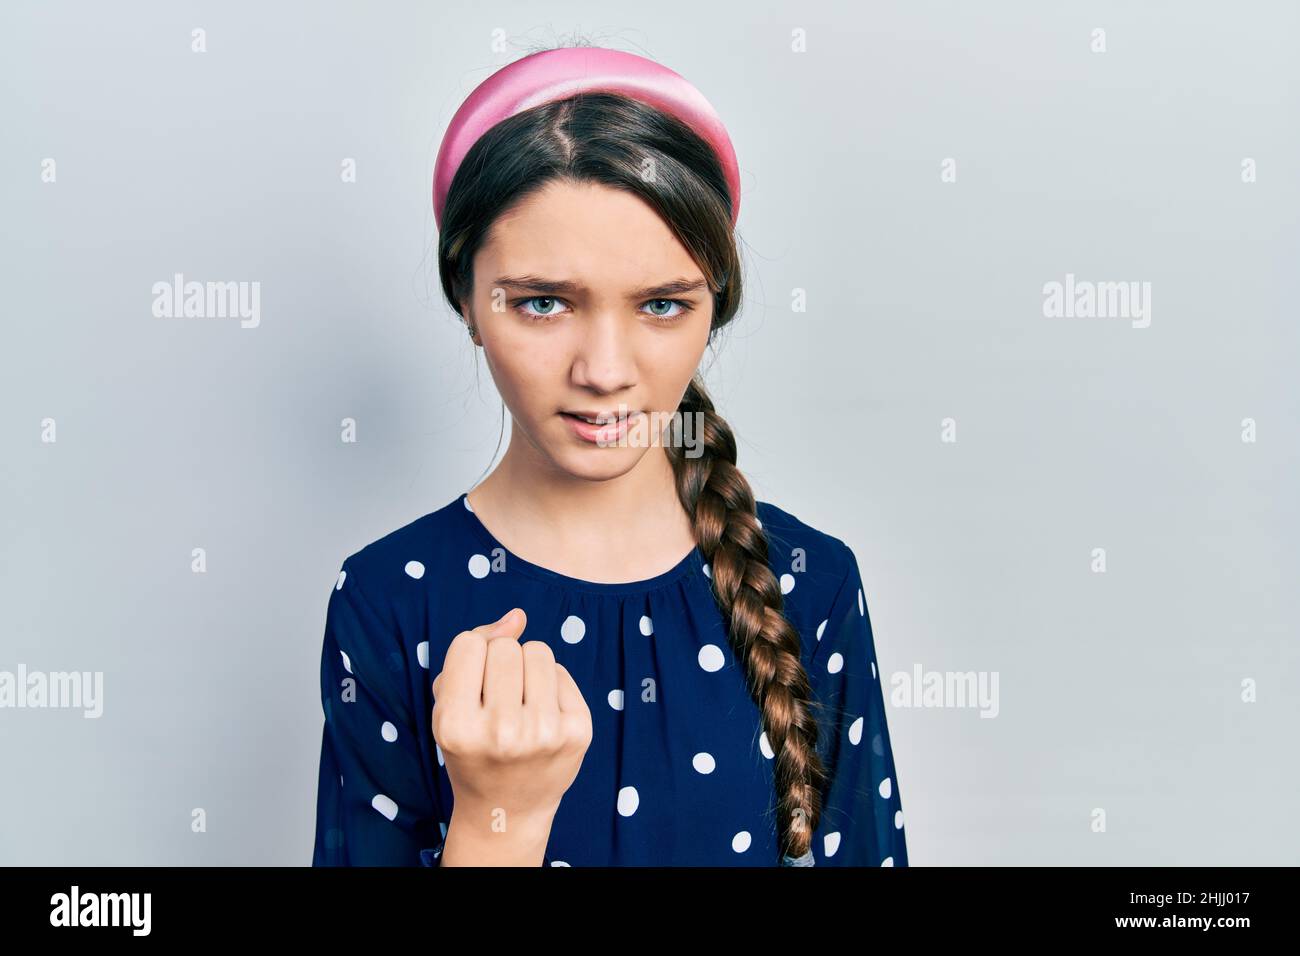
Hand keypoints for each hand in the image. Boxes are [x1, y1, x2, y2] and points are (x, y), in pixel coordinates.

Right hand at [431, 608, 592, 845]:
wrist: (506, 811)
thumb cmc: (473, 748)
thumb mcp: (449, 706)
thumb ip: (472, 651)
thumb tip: (517, 617)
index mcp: (456, 726)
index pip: (468, 644)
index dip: (471, 657)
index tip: (472, 686)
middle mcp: (501, 732)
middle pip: (506, 647)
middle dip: (501, 663)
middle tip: (498, 699)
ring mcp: (544, 734)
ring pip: (539, 651)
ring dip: (528, 668)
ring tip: (521, 703)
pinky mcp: (578, 733)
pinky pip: (561, 672)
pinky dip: (551, 686)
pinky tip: (542, 716)